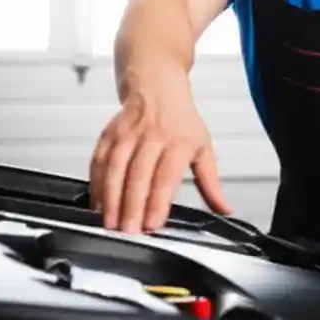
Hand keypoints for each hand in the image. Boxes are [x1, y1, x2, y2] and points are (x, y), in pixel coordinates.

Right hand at [89, 91, 230, 232]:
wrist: (157, 87)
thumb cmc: (180, 121)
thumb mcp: (203, 149)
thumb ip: (211, 183)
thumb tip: (224, 209)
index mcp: (179, 141)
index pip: (166, 176)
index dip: (157, 201)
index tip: (152, 224)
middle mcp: (152, 136)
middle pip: (138, 174)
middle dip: (131, 206)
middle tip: (128, 231)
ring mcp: (127, 134)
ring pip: (115, 168)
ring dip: (110, 198)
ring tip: (110, 223)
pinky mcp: (109, 134)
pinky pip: (99, 161)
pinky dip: (96, 184)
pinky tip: (97, 203)